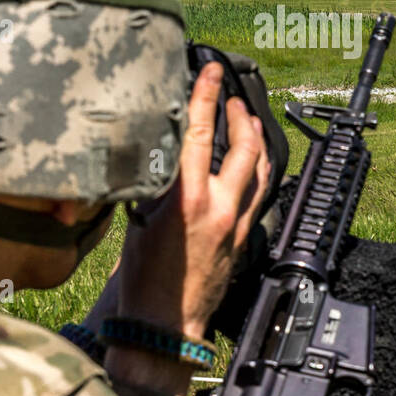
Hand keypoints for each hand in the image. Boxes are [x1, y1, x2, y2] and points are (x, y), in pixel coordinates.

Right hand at [115, 61, 270, 341]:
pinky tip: (253, 162)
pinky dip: (258, 170)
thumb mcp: (136, 220)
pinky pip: (259, 193)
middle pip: (243, 145)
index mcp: (186, 198)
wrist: (165, 324)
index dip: (205, 95)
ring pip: (260, 168)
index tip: (210, 72)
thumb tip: (151, 152)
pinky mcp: (244, 236)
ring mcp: (236, 222)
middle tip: (233, 97)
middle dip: (240, 114)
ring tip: (249, 120)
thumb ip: (149, 183)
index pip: (197, 132)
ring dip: (256, 139)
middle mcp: (218, 205)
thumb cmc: (143, 279)